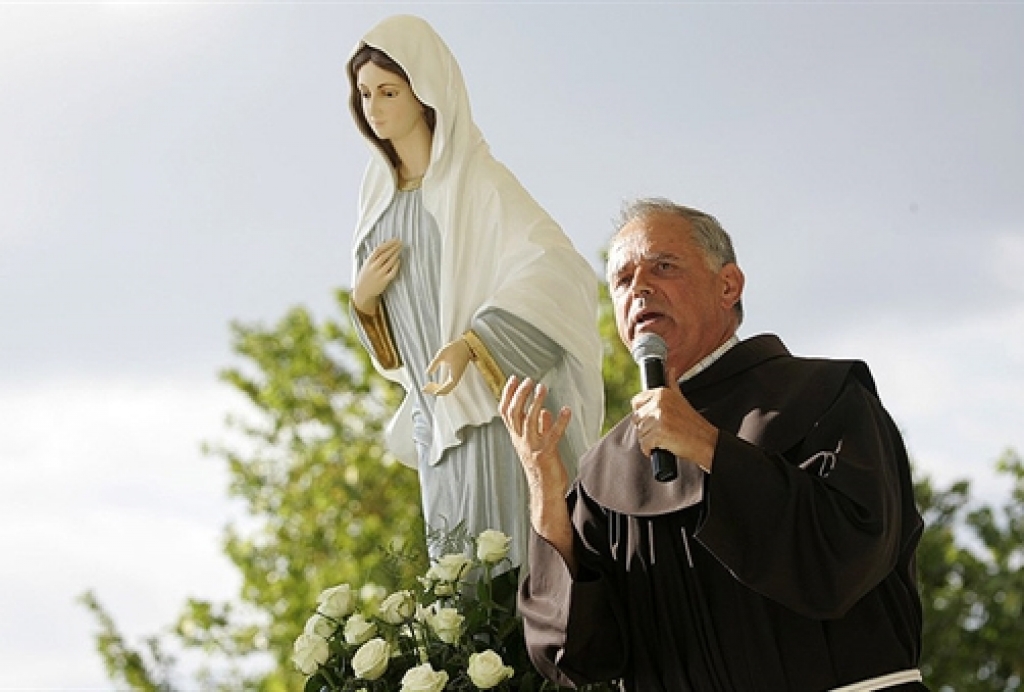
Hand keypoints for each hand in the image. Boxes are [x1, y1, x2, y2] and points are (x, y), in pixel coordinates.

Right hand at [353, 239, 401, 313]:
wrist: (362, 291)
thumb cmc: (366, 276)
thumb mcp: (366, 264)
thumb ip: (374, 257)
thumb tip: (384, 245)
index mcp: (368, 262)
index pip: (379, 249)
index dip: (388, 243)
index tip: (395, 240)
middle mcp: (373, 267)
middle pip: (385, 255)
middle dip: (394, 247)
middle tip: (401, 242)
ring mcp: (379, 274)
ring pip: (389, 262)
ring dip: (396, 254)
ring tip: (400, 249)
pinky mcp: (384, 281)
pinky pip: (392, 272)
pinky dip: (396, 266)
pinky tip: (399, 261)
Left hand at [422, 337, 471, 395]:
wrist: (466, 346)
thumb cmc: (455, 349)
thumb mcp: (442, 354)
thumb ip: (434, 364)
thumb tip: (428, 373)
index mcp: (454, 376)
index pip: (443, 389)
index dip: (433, 391)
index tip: (424, 389)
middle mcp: (456, 379)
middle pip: (445, 391)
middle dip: (434, 391)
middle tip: (423, 389)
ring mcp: (456, 378)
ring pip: (446, 389)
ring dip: (437, 389)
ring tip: (427, 385)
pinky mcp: (455, 375)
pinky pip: (448, 385)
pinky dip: (441, 386)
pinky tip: (433, 383)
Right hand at [500, 376, 574, 568]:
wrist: (546, 492)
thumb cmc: (543, 467)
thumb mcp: (537, 444)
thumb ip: (540, 427)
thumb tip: (543, 410)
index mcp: (517, 437)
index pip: (506, 412)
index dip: (507, 394)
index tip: (513, 378)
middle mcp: (521, 441)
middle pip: (514, 413)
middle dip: (519, 395)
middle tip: (528, 380)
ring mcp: (532, 448)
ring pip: (529, 421)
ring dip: (535, 402)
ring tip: (542, 387)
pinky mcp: (546, 455)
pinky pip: (552, 435)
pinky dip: (560, 422)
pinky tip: (566, 410)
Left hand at [631, 386, 717, 472]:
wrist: (706, 441)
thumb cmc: (692, 423)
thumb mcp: (681, 399)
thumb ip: (672, 384)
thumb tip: (670, 369)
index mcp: (662, 393)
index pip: (636, 402)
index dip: (643, 414)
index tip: (654, 420)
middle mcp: (659, 402)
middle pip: (637, 419)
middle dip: (647, 428)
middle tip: (663, 431)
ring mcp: (659, 417)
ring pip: (640, 433)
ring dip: (650, 440)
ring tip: (666, 438)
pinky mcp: (660, 433)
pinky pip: (644, 445)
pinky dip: (650, 450)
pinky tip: (663, 447)